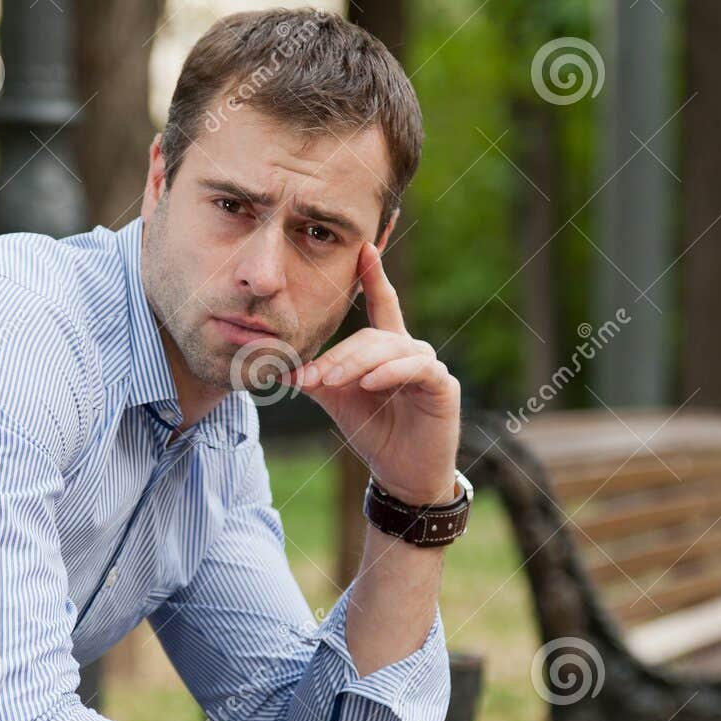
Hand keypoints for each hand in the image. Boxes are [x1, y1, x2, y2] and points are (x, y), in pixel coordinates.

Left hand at [295, 242, 459, 505]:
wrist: (400, 474)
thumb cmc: (374, 431)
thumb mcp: (336, 400)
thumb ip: (313, 377)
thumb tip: (278, 364)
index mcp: (387, 348)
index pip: (382, 303)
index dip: (373, 275)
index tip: (364, 246)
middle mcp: (410, 350)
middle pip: (372, 336)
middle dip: (339, 356)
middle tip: (312, 376)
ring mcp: (429, 366)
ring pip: (390, 350)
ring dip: (356, 364)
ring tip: (332, 381)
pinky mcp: (442, 386)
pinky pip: (416, 369)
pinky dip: (390, 373)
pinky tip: (370, 383)